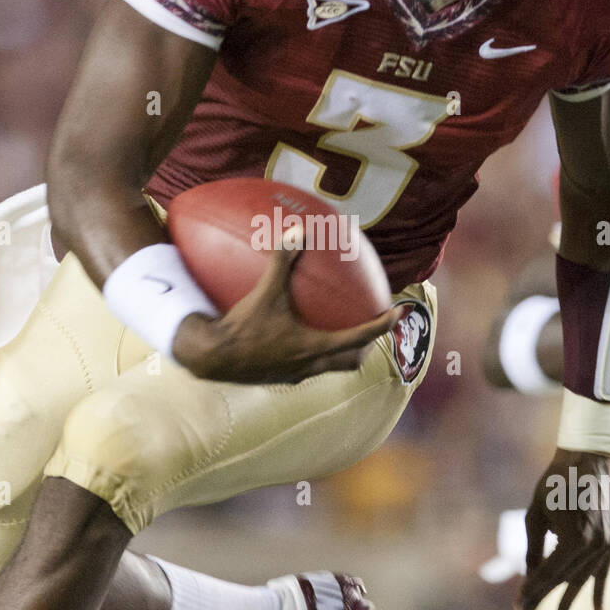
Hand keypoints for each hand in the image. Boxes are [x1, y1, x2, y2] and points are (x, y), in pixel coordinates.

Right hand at [172, 240, 403, 383]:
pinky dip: (311, 354)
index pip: (359, 337)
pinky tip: (296, 337)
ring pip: (329, 368)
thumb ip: (283, 262)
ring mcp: (294, 375)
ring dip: (340, 354)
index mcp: (314, 347)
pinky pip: (304, 367)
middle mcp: (309, 366)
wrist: (212, 359)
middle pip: (350, 362)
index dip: (381, 326)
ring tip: (341, 335)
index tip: (398, 314)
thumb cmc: (241, 327)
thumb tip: (299, 231)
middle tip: (371, 330)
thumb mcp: (265, 292)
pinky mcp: (278, 378)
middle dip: (365, 347)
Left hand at [518, 449, 609, 609]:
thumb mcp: (535, 515)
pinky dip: (599, 591)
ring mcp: (608, 543)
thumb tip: (530, 578)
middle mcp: (594, 545)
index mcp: (573, 538)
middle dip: (544, 599)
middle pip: (564, 580)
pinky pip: (605, 571)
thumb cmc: (554, 483)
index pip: (547, 573)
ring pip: (584, 579)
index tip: (517, 607)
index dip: (531, 591)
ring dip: (569, 601)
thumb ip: (534, 549)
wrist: (588, 459)